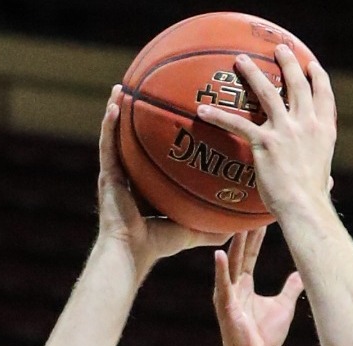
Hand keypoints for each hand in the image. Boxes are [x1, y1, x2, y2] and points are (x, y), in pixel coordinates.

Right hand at [97, 86, 223, 276]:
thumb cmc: (159, 244)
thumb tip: (245, 224)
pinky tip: (115, 103)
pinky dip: (110, 123)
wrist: (131, 254)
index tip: (175, 109)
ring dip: (118, 108)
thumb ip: (216, 223)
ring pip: (115, 134)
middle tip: (150, 87)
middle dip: (138, 113)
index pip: (155, 151)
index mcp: (147, 182)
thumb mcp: (193, 228)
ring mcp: (116, 172)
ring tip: (123, 85)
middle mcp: (130, 173)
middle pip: (134, 137)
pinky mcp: (107, 175)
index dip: (161, 132)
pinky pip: (108, 144)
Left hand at [195, 46, 335, 220]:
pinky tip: (203, 111)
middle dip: (288, 63)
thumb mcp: (323, 178)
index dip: (318, 78)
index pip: (324, 96)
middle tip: (280, 49)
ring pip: (268, 92)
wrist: (304, 206)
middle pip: (297, 85)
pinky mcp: (265, 142)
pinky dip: (218, 116)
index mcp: (324, 131)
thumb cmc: (312, 199)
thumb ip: (322, 173)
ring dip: (253, 73)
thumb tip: (327, 182)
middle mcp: (306, 124)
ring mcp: (286, 130)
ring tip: (241, 60)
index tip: (312, 66)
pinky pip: (237, 124)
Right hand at [213, 225, 302, 345]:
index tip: (261, 214)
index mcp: (245, 285)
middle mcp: (233, 286)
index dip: (256, 235)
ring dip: (233, 244)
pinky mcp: (225, 308)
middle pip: (240, 253)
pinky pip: (223, 286)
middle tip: (247, 207)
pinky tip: (220, 255)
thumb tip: (302, 274)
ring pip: (231, 264)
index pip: (250, 253)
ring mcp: (227, 296)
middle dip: (244, 231)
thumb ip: (290, 288)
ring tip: (233, 222)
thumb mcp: (283, 307)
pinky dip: (221, 270)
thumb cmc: (264, 338)